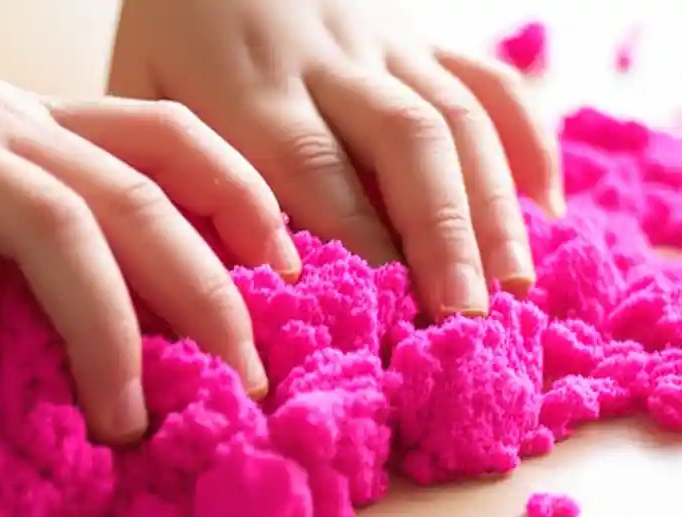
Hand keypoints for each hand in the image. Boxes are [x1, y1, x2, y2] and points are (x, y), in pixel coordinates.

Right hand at [0, 0, 296, 442]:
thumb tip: (53, 301)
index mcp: (24, 119)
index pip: (165, 138)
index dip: (240, 198)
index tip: (285, 273)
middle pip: (136, 199)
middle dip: (205, 296)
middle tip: (245, 386)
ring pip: (56, 228)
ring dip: (104, 332)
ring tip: (122, 420)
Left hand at [109, 0, 563, 316]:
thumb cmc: (166, 34)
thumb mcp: (137, 93)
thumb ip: (170, 171)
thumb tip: (206, 276)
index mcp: (246, 85)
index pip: (310, 164)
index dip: (353, 237)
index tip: (381, 310)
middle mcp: (326, 62)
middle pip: (401, 142)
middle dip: (439, 233)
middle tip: (462, 315)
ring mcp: (384, 42)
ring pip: (454, 117)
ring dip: (489, 202)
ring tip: (511, 283)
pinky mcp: (420, 34)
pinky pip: (487, 80)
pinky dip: (528, 139)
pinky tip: (545, 206)